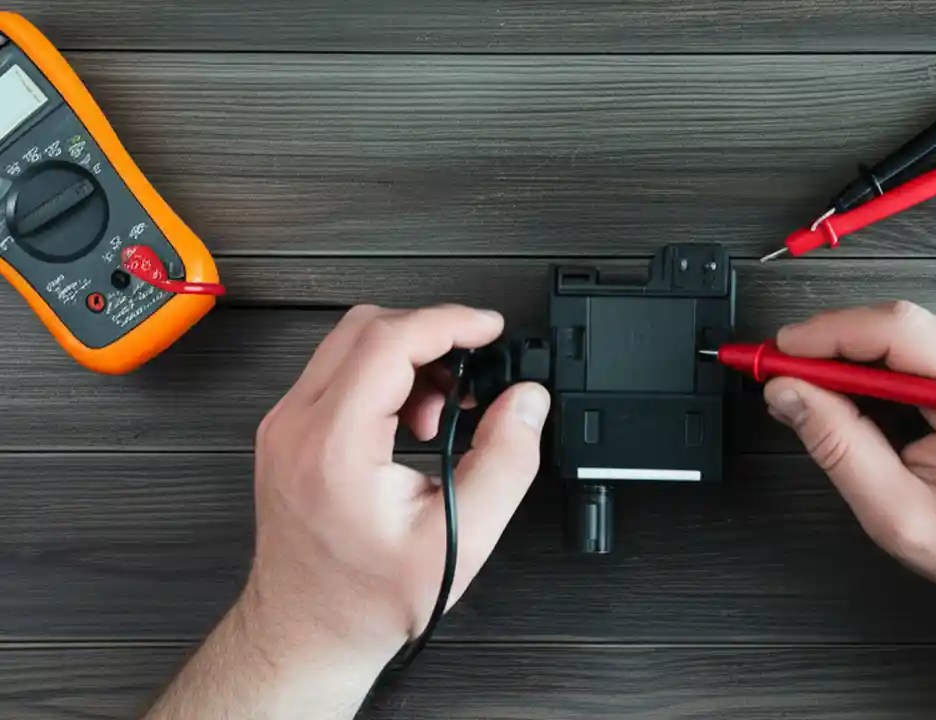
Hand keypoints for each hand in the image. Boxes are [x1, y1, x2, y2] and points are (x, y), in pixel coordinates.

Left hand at [244, 304, 549, 667]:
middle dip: (432, 334)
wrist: (309, 633)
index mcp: (333, 446)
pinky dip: (386, 377)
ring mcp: (284, 426)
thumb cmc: (366, 599)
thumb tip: (526, 402)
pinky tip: (416, 420)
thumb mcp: (461, 538)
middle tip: (476, 365)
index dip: (449, 322)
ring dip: (410, 357)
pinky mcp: (288, 432)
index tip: (488, 329)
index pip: (389, 342)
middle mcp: (296, 426)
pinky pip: (339, 371)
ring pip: (350, 343)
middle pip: (365, 327)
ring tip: (446, 409)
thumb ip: (506, 461)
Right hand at [763, 302, 935, 610]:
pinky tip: (852, 400)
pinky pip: (921, 352)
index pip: (895, 330)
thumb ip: (838, 445)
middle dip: (831, 346)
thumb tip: (788, 394)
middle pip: (897, 325)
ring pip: (904, 336)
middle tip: (781, 376)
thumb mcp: (897, 509)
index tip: (777, 353)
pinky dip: (878, 370)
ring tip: (811, 394)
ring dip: (852, 360)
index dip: (827, 334)